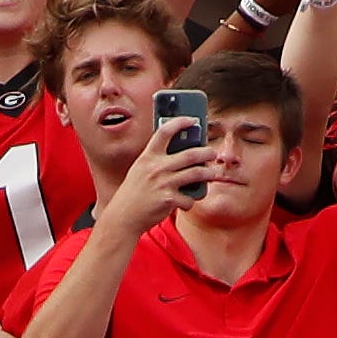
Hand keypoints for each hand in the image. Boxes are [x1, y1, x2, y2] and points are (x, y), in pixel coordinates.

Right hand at [97, 117, 212, 239]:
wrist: (124, 216)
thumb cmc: (134, 193)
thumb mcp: (140, 170)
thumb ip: (156, 160)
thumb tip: (180, 152)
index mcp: (148, 157)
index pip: (164, 132)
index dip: (180, 122)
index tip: (193, 120)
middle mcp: (156, 168)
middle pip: (190, 154)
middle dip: (206, 152)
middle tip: (212, 153)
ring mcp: (164, 183)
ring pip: (196, 173)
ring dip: (209, 174)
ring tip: (212, 174)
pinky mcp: (169, 200)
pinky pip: (189, 198)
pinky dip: (190, 200)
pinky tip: (186, 202)